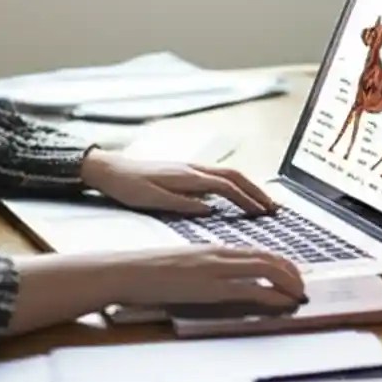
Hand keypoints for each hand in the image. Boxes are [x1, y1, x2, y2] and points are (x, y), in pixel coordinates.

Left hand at [80, 149, 275, 214]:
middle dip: (257, 190)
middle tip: (273, 207)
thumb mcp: (152, 200)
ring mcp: (191, 168)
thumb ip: (182, 205)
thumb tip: (211, 210)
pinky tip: (236, 195)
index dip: (247, 200)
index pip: (227, 186)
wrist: (108, 168)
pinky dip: (235, 184)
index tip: (262, 213)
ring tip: (261, 201)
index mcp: (189, 176)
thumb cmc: (127, 186)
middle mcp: (194, 169)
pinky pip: (218, 176)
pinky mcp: (186, 171)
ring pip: (229, 173)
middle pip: (235, 175)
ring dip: (248, 186)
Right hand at [112, 244, 306, 307]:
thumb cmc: (150, 270)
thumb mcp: (186, 262)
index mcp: (214, 248)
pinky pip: (250, 290)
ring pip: (265, 268)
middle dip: (291, 271)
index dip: (280, 261)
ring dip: (288, 281)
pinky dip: (272, 296)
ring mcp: (216, 270)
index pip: (257, 251)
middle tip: (303, 284)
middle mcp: (220, 254)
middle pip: (268, 257)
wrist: (128, 271)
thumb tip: (225, 275)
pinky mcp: (210, 288)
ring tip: (299, 293)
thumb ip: (208, 264)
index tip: (293, 271)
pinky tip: (282, 303)